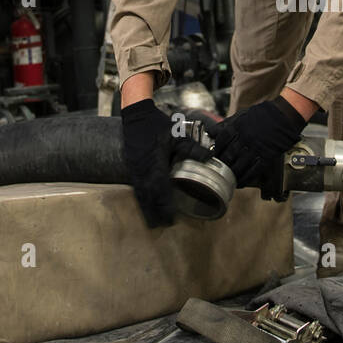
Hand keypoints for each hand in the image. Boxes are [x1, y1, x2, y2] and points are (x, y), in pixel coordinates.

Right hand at [120, 98, 211, 227]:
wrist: (136, 115)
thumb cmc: (157, 125)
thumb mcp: (176, 135)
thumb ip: (192, 148)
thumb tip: (210, 156)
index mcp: (155, 163)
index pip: (160, 189)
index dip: (165, 204)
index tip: (171, 217)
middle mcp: (143, 169)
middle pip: (149, 196)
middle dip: (154, 212)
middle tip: (161, 227)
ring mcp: (135, 169)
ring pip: (140, 194)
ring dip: (146, 208)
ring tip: (152, 223)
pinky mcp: (131, 167)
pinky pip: (136, 187)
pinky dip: (141, 199)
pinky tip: (145, 206)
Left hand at [205, 97, 306, 187]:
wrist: (283, 115)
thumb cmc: (262, 114)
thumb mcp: (241, 115)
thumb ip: (225, 124)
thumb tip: (210, 131)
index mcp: (238, 126)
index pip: (222, 140)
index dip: (217, 149)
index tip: (214, 154)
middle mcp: (245, 138)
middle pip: (229, 154)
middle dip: (222, 163)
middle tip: (218, 169)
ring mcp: (256, 148)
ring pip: (239, 165)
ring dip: (232, 173)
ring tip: (228, 178)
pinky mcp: (266, 155)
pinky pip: (253, 170)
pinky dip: (246, 178)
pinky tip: (241, 182)